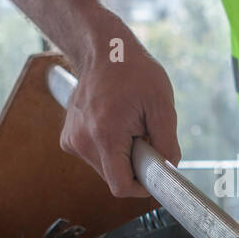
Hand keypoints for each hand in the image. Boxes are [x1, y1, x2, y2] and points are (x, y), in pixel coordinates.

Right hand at [59, 13, 180, 197]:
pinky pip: (94, 157)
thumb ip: (168, 143)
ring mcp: (72, 141)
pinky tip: (113, 124)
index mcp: (105, 135)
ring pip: (104, 168)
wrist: (103, 50)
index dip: (141, 187)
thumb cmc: (134, 72)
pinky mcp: (68, 138)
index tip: (154, 176)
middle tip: (145, 138)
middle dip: (133, 166)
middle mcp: (82, 142)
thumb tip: (170, 170)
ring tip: (129, 126)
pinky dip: (108, 148)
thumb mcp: (162, 105)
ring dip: (121, 157)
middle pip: (113, 178)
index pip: (121, 186)